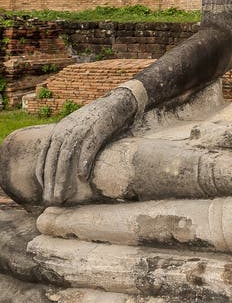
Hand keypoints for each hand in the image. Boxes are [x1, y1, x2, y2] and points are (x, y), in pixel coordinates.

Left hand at [35, 87, 136, 204]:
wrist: (117, 102)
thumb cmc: (98, 121)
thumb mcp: (78, 130)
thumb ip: (69, 145)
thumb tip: (65, 168)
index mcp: (59, 131)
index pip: (44, 156)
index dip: (43, 175)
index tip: (44, 191)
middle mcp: (66, 130)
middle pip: (54, 159)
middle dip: (51, 182)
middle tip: (52, 200)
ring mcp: (81, 129)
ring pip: (66, 157)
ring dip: (63, 178)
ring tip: (63, 195)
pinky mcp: (97, 129)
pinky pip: (87, 149)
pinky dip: (83, 163)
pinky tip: (83, 177)